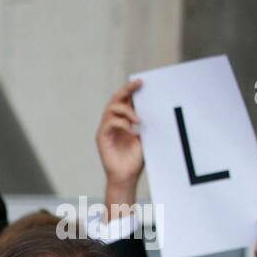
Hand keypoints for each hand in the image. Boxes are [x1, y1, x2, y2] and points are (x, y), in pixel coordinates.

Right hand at [96, 79, 143, 207]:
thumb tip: (155, 106)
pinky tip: (133, 131)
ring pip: (112, 109)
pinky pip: (109, 123)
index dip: (132, 89)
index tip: (142, 81)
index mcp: (124, 119)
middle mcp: (113, 121)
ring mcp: (106, 128)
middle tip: (137, 84)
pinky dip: (122, 124)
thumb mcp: (146, 135)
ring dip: (126, 110)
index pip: (126, 99)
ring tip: (138, 119)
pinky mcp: (101, 137)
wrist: (127, 175)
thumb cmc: (136, 157)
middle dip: (126, 90)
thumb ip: (146, 122)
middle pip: (116, 99)